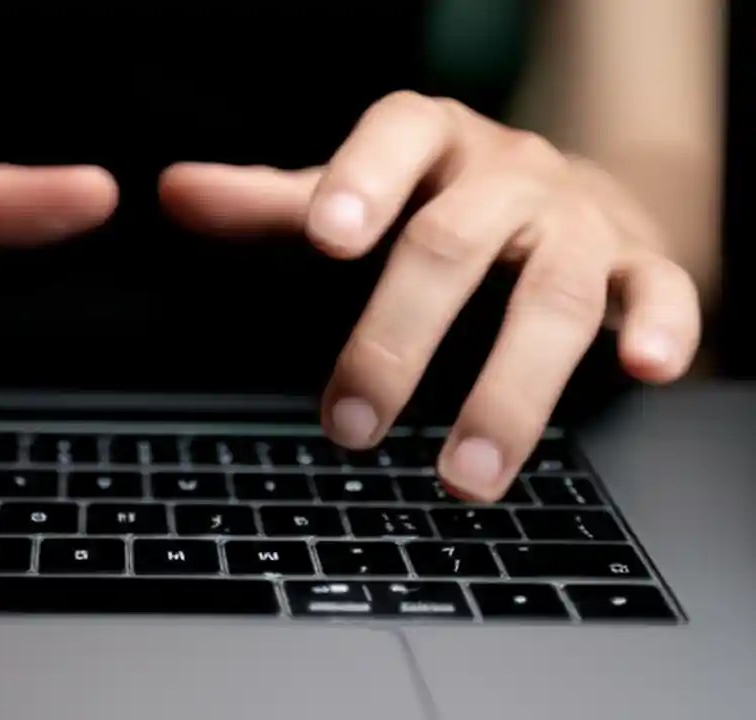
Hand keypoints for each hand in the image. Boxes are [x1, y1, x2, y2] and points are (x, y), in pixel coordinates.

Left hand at [160, 91, 699, 500]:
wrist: (562, 192)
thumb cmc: (437, 200)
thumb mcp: (356, 194)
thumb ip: (272, 203)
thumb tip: (176, 192)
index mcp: (432, 145)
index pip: (397, 137)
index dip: (362, 181)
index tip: (326, 236)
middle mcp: (507, 176)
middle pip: (454, 243)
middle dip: (398, 336)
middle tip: (349, 422)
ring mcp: (578, 219)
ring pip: (553, 293)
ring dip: (510, 388)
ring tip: (465, 474)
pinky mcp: (641, 260)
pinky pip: (660, 289)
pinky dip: (661, 326)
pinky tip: (645, 370)